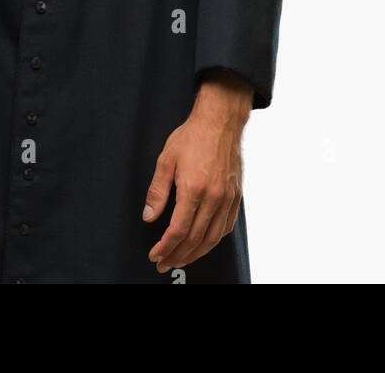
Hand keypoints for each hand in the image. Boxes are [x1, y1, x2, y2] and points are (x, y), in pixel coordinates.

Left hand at [141, 96, 246, 272]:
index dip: (164, 247)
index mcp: (193, 189)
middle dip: (177, 256)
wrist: (220, 121)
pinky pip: (226, 226)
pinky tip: (204, 243)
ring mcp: (227, 197)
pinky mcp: (236, 195)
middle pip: (195, 239)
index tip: (154, 255)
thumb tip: (149, 217)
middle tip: (163, 263)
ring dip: (196, 254)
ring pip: (212, 238)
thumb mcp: (166, 160)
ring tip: (181, 260)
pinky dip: (214, 240)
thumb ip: (157, 192)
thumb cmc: (192, 136)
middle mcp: (213, 197)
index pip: (178, 230)